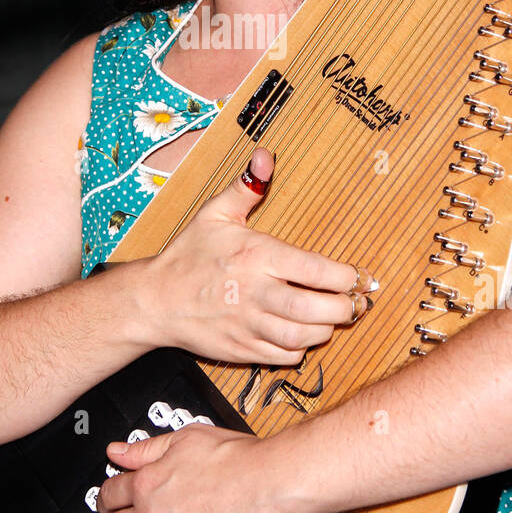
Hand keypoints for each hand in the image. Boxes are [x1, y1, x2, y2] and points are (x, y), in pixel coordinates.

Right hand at [143, 147, 376, 364]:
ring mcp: (248, 324)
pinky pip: (283, 356)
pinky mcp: (242, 348)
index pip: (314, 270)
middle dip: (344, 308)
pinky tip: (302, 333)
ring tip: (332, 317)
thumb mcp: (215, 214)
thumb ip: (246, 187)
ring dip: (325, 329)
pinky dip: (300, 348)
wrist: (155, 299)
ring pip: (302, 336)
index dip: (345, 277)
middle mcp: (255, 292)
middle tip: (356, 302)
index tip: (356, 276)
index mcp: (256, 256)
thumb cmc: (189, 254)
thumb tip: (266, 156)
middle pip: (314, 309)